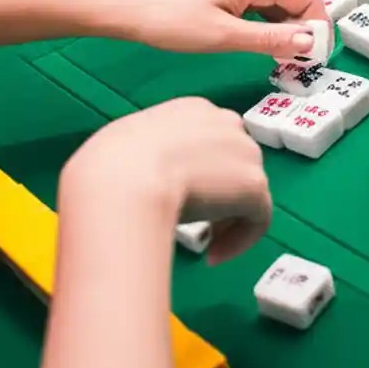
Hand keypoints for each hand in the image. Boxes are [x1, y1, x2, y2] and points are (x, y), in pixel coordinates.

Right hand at [62, 97, 272, 264]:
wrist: (123, 179)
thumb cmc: (110, 164)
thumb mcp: (129, 146)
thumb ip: (152, 154)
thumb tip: (149, 178)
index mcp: (194, 110)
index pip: (212, 141)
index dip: (203, 172)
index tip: (182, 196)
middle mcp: (227, 123)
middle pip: (236, 163)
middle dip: (220, 194)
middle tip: (199, 224)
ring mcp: (246, 153)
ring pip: (247, 192)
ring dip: (228, 218)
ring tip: (203, 242)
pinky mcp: (255, 186)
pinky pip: (258, 220)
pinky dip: (238, 241)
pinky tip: (212, 257)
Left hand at [113, 0, 327, 57]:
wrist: (125, 9)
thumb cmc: (171, 21)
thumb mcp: (225, 36)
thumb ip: (270, 38)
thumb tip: (309, 42)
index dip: (318, 23)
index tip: (317, 54)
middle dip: (303, 28)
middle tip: (301, 62)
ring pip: (274, 3)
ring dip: (285, 29)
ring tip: (283, 59)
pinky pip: (256, 6)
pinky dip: (266, 25)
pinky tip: (260, 46)